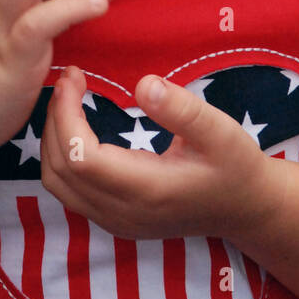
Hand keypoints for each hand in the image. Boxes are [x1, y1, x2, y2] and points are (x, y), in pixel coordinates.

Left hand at [40, 65, 287, 241]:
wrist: (246, 208)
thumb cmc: (236, 165)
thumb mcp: (221, 131)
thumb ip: (183, 109)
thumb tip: (143, 84)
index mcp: (145, 190)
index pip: (78, 157)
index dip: (65, 115)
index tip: (74, 76)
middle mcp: (122, 213)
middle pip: (59, 171)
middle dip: (55, 120)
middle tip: (69, 79)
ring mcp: (115, 222)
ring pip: (58, 185)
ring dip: (52, 139)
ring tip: (69, 98)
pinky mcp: (113, 221)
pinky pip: (69, 191)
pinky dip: (61, 156)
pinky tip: (77, 126)